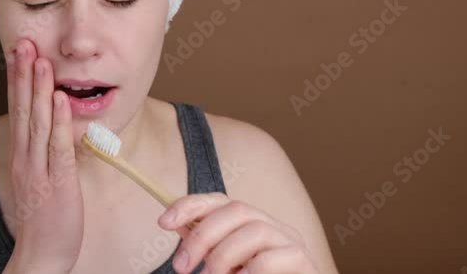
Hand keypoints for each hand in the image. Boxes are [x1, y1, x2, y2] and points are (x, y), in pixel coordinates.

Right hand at [3, 39, 83, 273]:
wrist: (39, 257)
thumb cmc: (44, 220)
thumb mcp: (39, 179)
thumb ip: (41, 153)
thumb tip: (49, 126)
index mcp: (22, 156)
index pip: (17, 110)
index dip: (17, 80)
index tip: (18, 52)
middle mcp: (25, 159)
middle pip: (22, 109)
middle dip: (22, 75)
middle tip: (22, 43)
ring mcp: (39, 170)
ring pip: (38, 123)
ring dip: (38, 90)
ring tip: (40, 60)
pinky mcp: (58, 183)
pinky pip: (58, 148)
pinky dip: (59, 122)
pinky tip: (60, 99)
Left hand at [158, 193, 319, 273]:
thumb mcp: (225, 265)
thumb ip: (206, 246)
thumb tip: (176, 223)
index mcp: (251, 223)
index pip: (219, 200)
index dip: (190, 205)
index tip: (163, 222)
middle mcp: (272, 225)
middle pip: (236, 209)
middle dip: (203, 236)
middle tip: (183, 268)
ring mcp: (290, 240)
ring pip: (254, 231)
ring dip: (224, 256)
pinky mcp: (302, 261)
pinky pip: (269, 259)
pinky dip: (248, 271)